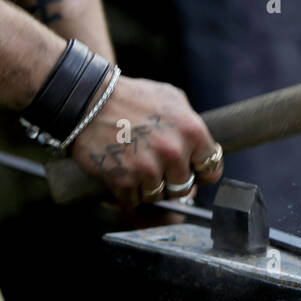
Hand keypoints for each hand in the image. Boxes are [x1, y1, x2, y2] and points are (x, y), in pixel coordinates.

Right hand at [70, 74, 223, 209]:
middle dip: (171, 180)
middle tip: (156, 166)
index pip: (211, 169)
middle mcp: (173, 151)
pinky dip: (127, 195)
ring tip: (136, 166)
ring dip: (148, 188)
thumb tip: (202, 152)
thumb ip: (191, 124)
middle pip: (184, 187)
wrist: (89, 99)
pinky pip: (134, 203)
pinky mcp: (124, 181)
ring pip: (159, 196)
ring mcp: (148, 168)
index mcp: (192, 131)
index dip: (199, 171)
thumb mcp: (172, 98)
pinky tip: (122, 177)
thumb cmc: (131, 97)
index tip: (190, 170)